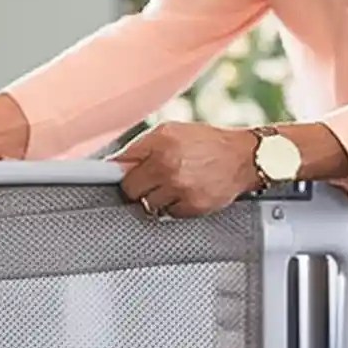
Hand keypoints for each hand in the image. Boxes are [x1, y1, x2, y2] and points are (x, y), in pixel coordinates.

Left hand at [113, 122, 260, 217]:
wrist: (244, 157)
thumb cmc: (206, 144)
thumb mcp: (172, 132)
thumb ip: (142, 147)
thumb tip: (115, 165)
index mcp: (160, 142)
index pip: (121, 164)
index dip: (115, 173)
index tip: (103, 179)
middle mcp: (168, 164)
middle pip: (130, 189)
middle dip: (138, 186)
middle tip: (152, 180)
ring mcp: (180, 187)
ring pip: (148, 205)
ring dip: (157, 198)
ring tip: (174, 185)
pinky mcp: (192, 206)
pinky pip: (168, 214)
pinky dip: (174, 207)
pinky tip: (187, 193)